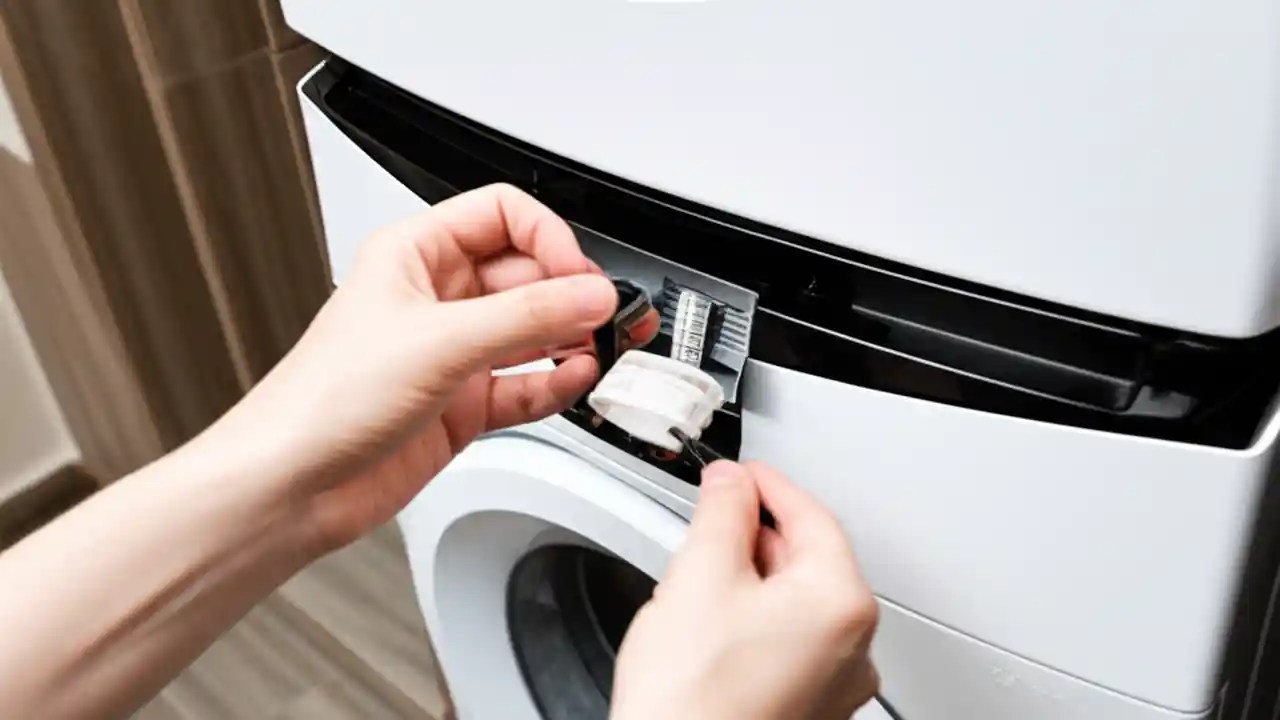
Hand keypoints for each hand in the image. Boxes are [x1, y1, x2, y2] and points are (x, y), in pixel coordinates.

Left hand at [215, 184, 617, 549]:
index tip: (579, 276)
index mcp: (415, 255)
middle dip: (570, 294)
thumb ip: (527, 317)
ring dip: (570, 339)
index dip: (549, 239)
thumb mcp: (439, 342)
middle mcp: (436, 299)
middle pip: (527, 275)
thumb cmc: (325, 400)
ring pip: (532, 332)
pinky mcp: (462, 405)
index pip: (504, 216)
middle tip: (607, 316)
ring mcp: (452, 354)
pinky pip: (525, 384)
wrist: (292, 486)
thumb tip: (590, 295)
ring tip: (604, 349)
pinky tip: (575, 380)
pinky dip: (554, 383)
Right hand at [611, 461, 879, 719]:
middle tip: (711, 518)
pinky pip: (788, 644)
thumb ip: (721, 513)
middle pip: (808, 560)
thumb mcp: (700, 576)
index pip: (812, 516)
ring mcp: (833, 686)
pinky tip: (711, 628)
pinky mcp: (807, 710)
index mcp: (842, 605)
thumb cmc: (694, 702)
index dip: (767, 485)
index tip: (737, 474)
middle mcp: (852, 649)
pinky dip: (754, 622)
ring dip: (752, 579)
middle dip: (756, 534)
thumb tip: (730, 484)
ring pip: (795, 605)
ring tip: (700, 579)